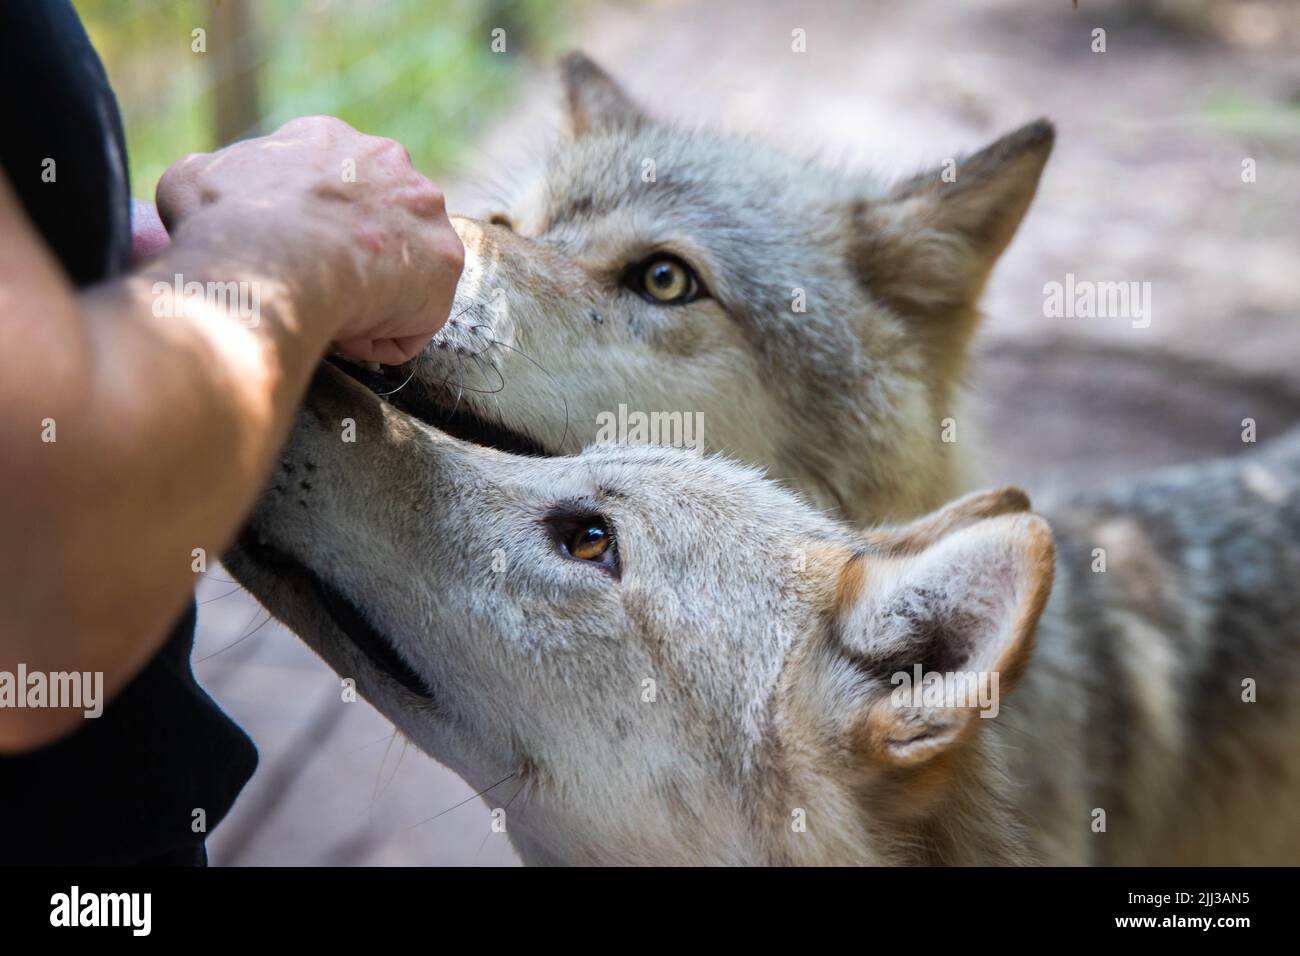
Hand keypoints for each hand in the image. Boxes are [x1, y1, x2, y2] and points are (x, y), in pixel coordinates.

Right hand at [155, 116, 463, 363]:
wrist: (271, 256)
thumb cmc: (227, 220)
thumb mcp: (192, 181)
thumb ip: (212, 182)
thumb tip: (203, 194)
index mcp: (329, 139)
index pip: (333, 187)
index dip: (311, 234)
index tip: (291, 262)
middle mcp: (389, 162)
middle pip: (378, 224)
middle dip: (352, 261)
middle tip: (314, 292)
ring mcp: (425, 211)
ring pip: (403, 270)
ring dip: (372, 299)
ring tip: (329, 318)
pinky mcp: (445, 263)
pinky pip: (417, 317)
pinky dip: (384, 336)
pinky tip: (348, 335)